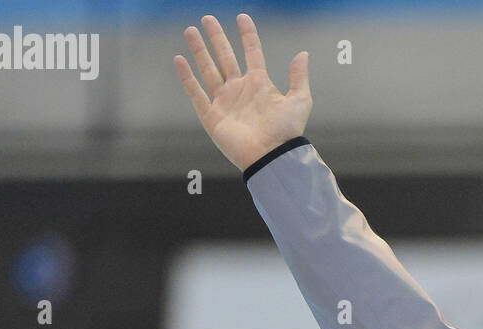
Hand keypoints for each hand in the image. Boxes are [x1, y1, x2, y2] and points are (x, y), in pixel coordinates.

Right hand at [175, 13, 311, 171]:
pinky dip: (187, 78)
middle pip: (226, 58)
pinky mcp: (212, 116)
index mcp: (260, 85)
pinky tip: (179, 60)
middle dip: (217, 38)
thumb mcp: (300, 101)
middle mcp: (241, 91)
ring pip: (209, 70)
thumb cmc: (286, 132)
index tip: (242, 17)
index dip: (248, 35)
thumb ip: (299, 78)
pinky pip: (196, 93)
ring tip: (191, 30)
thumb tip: (303, 54)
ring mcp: (225, 102)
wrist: (271, 156)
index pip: (252, 53)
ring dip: (200, 51)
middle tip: (208, 18)